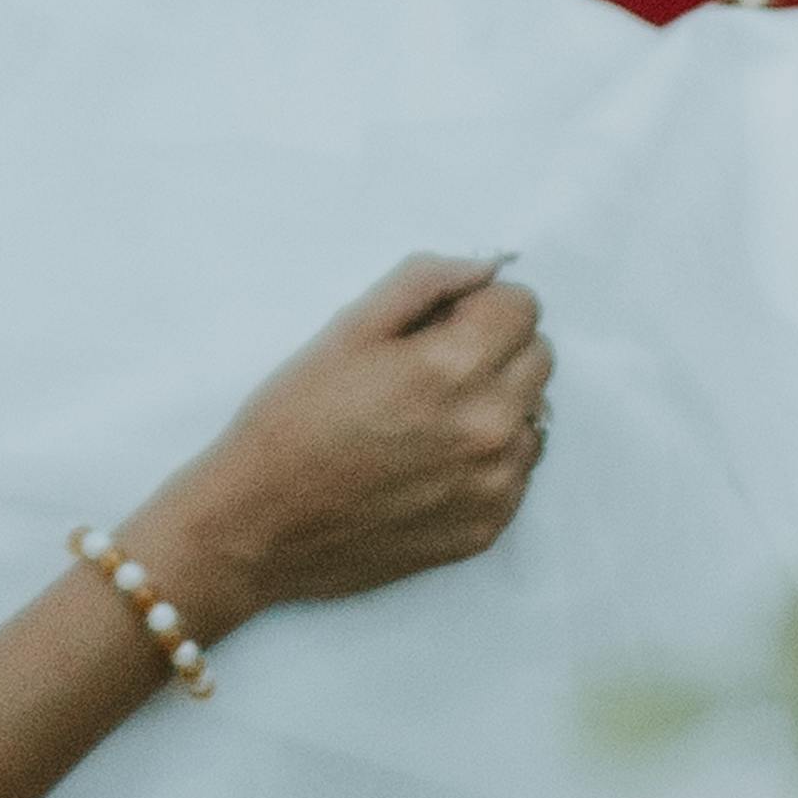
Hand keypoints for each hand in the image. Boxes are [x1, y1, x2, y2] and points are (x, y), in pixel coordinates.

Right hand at [138, 259, 548, 627]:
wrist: (258, 527)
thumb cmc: (292, 419)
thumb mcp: (347, 328)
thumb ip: (424, 282)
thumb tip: (486, 268)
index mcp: (454, 368)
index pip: (523, 306)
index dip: (480, 305)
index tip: (441, 323)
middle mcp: (489, 428)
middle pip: (539, 357)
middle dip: (496, 348)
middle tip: (432, 367)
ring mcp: (494, 486)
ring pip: (532, 416)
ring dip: (497, 405)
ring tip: (429, 420)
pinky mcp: (487, 528)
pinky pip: (517, 471)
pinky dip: (488, 458)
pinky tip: (430, 463)